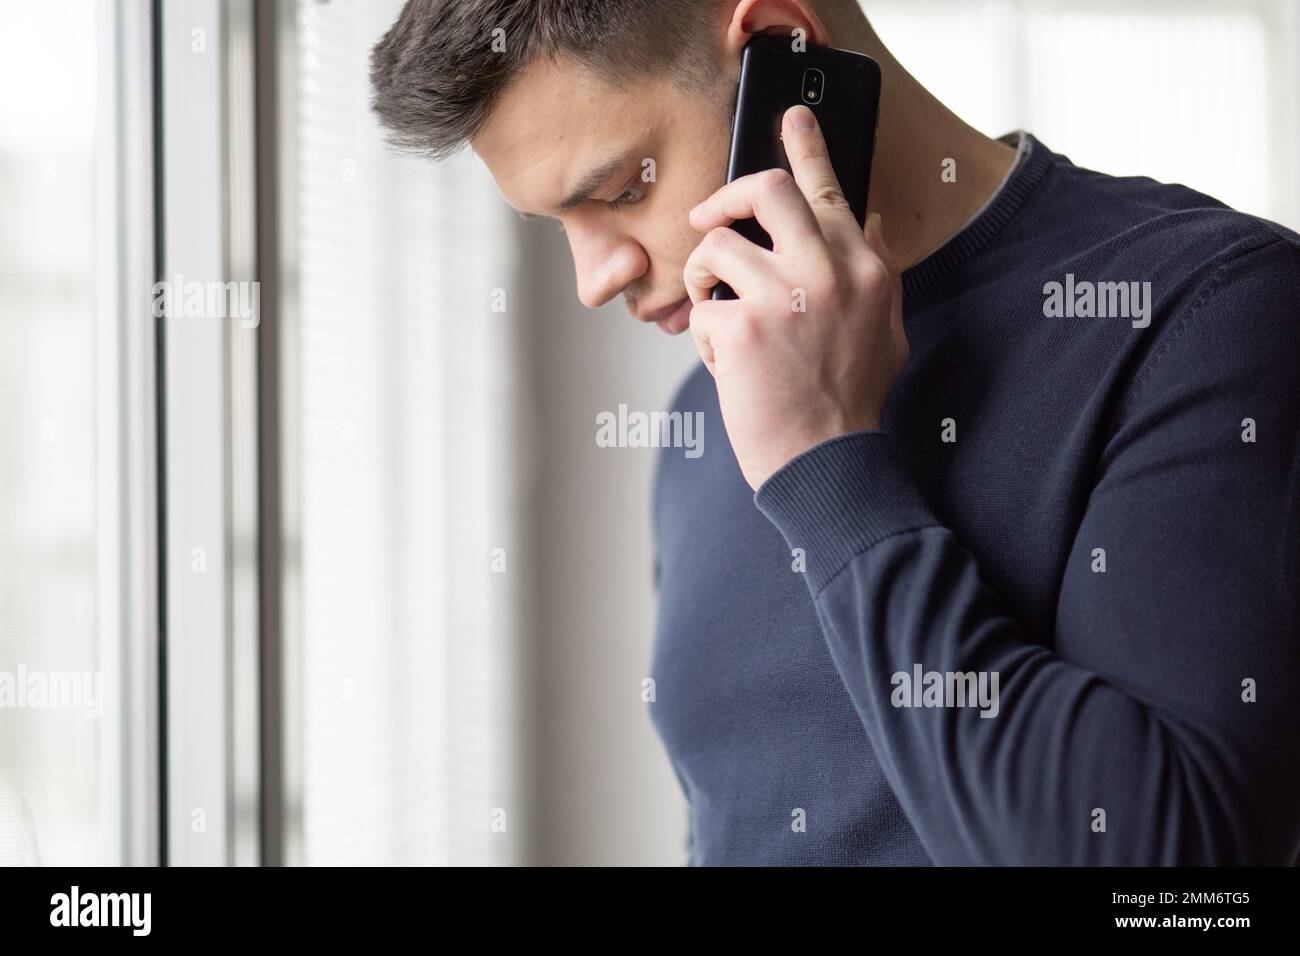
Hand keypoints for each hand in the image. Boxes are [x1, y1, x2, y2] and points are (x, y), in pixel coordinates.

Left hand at [683, 104, 907, 490]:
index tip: (790, 118)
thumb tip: (868, 218)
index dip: (806, 146)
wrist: (827, 463)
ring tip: (717, 312)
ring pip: (715, 247)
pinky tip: (726, 365)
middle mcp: (826, 272)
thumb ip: (877, 270)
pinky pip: (700, 307)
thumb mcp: (887, 330)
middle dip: (725, 198)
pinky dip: (704, 337)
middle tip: (711, 221)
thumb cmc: (851, 402)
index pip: (830, 190)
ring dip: (704, 278)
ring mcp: (782, 297)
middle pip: (764, 190)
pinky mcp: (741, 328)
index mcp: (863, 269)